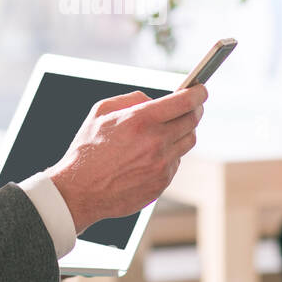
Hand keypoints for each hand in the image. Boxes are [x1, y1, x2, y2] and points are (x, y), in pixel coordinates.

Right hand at [45, 84, 207, 234]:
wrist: (80, 191)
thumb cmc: (87, 150)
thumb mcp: (101, 112)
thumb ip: (131, 99)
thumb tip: (154, 100)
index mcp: (141, 120)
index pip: (184, 102)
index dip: (197, 93)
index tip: (201, 90)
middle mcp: (156, 142)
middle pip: (192, 121)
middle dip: (195, 110)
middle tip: (193, 106)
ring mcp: (161, 165)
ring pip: (188, 142)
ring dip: (184, 131)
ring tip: (172, 129)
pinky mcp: (161, 183)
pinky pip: (176, 162)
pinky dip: (171, 154)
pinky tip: (155, 153)